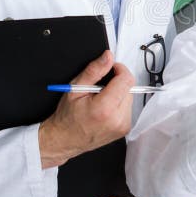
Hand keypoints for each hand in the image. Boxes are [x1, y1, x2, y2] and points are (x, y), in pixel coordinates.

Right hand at [39, 50, 134, 168]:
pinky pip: (128, 108)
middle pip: (129, 87)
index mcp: (104, 108)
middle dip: (117, 82)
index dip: (119, 69)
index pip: (126, 79)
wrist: (65, 140)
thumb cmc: (67, 117)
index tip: (111, 68)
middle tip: (100, 88)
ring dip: (118, 93)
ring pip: (129, 97)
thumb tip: (108, 57)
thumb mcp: (75, 88)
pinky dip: (119, 104)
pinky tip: (105, 109)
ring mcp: (123, 126)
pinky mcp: (125, 129)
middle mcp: (117, 119)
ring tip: (101, 100)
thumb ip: (94, 70)